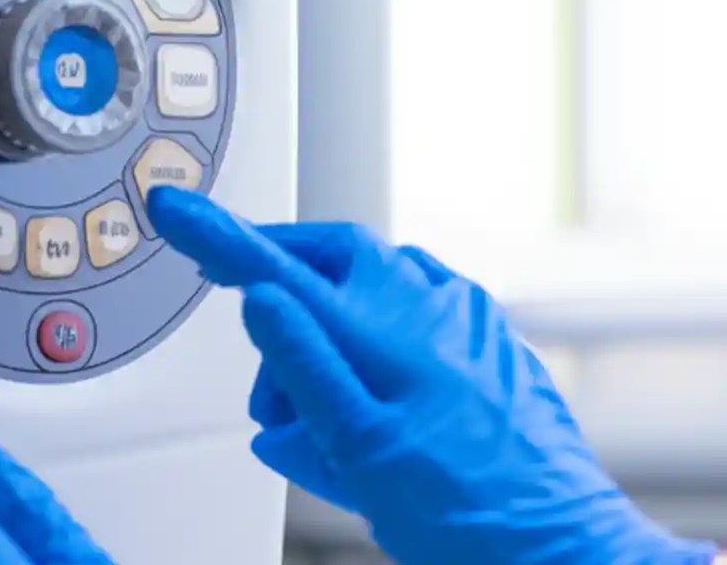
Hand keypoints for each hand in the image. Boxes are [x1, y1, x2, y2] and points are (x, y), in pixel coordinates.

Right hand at [148, 187, 717, 564]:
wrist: (565, 548)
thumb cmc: (468, 510)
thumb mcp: (359, 445)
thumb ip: (303, 365)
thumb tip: (259, 296)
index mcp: (379, 326)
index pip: (274, 265)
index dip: (215, 235)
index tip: (173, 207)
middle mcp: (425, 305)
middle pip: (324, 265)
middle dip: (281, 302)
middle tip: (266, 375)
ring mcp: (462, 320)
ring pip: (366, 297)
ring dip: (326, 346)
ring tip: (319, 432)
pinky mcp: (486, 344)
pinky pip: (410, 319)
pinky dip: (371, 352)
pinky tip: (370, 416)